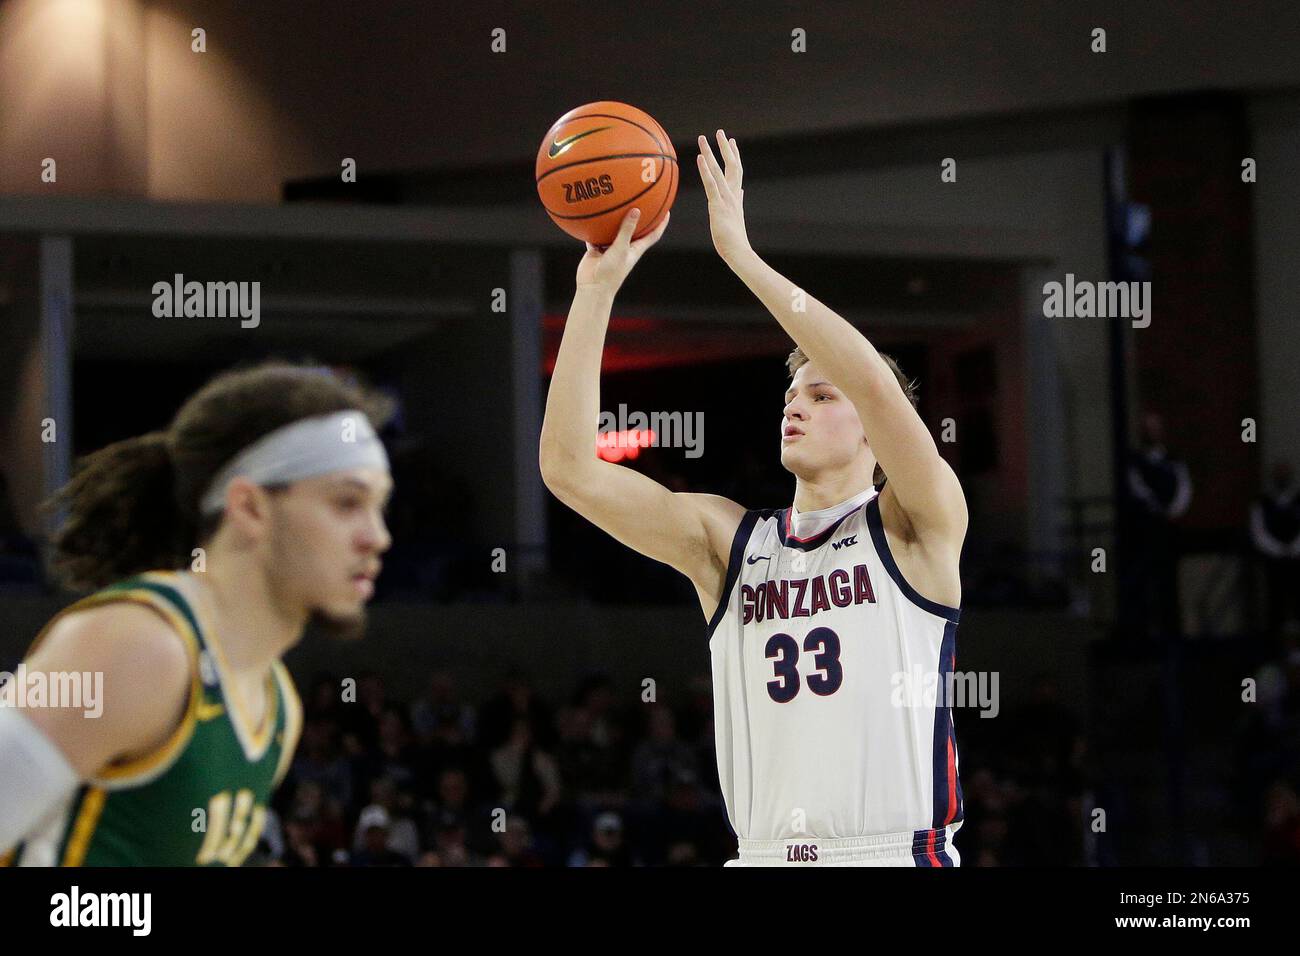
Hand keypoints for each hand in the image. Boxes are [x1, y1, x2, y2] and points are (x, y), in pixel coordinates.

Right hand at [575, 207, 670, 292]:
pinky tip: (591, 213)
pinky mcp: (597, 249)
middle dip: (639, 216)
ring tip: (615, 202)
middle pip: (635, 229)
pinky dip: (594, 226)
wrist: (593, 287)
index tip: (667, 210)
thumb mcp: (621, 249)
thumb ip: (627, 230)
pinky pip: (596, 234)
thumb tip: (636, 210)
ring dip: (615, 219)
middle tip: (642, 200)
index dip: (661, 223)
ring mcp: (610, 248)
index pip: (653, 234)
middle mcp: (625, 248)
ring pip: (614, 230)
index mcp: (636, 249)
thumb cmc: (611, 272)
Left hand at [696, 129, 750, 264]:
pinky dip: (706, 170)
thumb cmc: (734, 240)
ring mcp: (726, 199)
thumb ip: (738, 202)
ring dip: (711, 153)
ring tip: (703, 139)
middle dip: (725, 148)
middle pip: (732, 165)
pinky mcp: (718, 205)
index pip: (736, 172)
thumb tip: (742, 192)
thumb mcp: (736, 217)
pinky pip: (711, 184)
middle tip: (720, 131)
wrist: (738, 252)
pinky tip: (700, 157)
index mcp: (736, 197)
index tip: (731, 142)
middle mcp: (733, 194)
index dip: (734, 156)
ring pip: (719, 171)